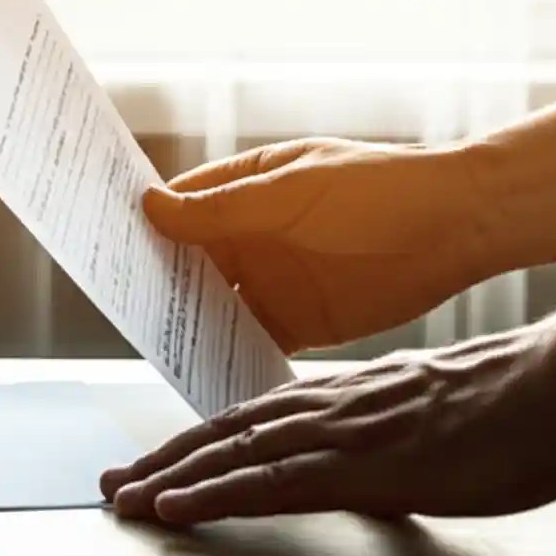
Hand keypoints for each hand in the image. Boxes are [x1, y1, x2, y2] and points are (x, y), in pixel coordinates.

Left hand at [100, 319, 555, 523]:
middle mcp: (335, 408)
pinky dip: (214, 495)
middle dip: (167, 459)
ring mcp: (345, 433)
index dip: (203, 440)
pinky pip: (271, 483)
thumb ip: (397, 430)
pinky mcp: (365, 465)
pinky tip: (175, 508)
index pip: (258, 417)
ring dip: (172, 477)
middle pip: (229, 432)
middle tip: (118, 481)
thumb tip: (377, 459)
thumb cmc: (523, 399)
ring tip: (125, 498)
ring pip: (234, 455)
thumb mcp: (442, 413)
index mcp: (352, 396)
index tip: (164, 460)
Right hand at [143, 137, 492, 353]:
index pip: (179, 206)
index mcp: (246, 191)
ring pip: (213, 305)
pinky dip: (225, 352)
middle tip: (114, 300)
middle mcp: (252, 237)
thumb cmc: (378, 189)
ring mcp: (273, 280)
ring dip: (186, 319)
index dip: (141, 222)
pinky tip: (199, 366)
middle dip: (154, 278)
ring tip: (146, 338)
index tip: (99, 240)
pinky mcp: (299, 321)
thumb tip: (151, 208)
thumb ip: (222, 210)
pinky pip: (249, 340)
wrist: (456, 230)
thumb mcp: (292, 193)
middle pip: (188, 262)